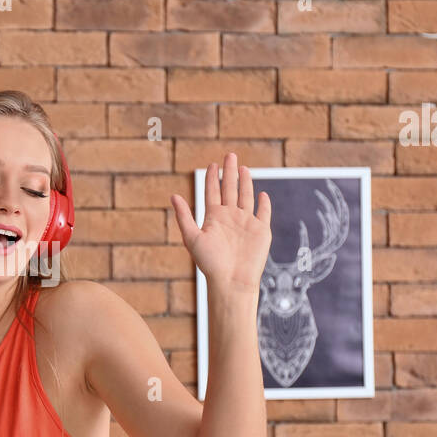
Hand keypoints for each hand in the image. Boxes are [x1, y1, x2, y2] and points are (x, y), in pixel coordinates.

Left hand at [170, 154, 271, 293]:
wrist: (231, 280)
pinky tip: (262, 194)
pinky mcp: (261, 231)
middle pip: (230, 189)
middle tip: (230, 155)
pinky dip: (264, 204)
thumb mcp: (192, 237)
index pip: (212, 192)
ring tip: (244, 168)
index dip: (212, 178)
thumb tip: (173, 196)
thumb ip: (184, 216)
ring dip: (245, 183)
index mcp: (213, 218)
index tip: (212, 164)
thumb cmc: (210, 263)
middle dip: (230, 172)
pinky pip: (263, 214)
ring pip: (246, 197)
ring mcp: (246, 223)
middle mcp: (230, 218)